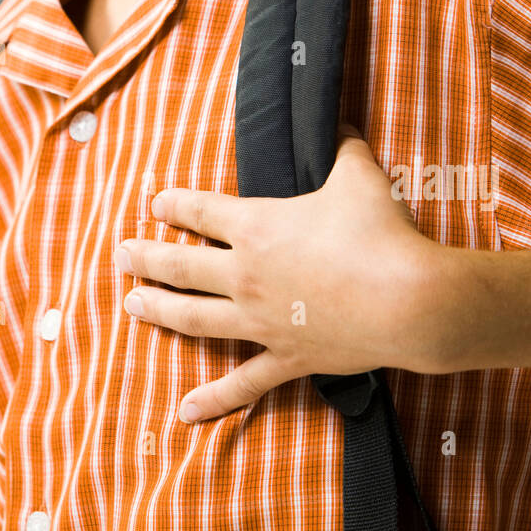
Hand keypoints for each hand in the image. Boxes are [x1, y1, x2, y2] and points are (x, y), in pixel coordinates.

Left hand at [114, 124, 439, 421]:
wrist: (409, 300)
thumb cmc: (380, 232)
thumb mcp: (359, 176)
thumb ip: (344, 146)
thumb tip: (343, 120)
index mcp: (257, 227)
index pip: (200, 212)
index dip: (173, 205)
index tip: (154, 204)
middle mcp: (247, 275)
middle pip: (181, 266)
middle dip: (146, 258)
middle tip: (121, 254)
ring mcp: (261, 321)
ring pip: (194, 318)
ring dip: (159, 310)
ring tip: (132, 304)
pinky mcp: (286, 357)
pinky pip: (242, 382)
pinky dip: (213, 398)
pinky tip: (184, 410)